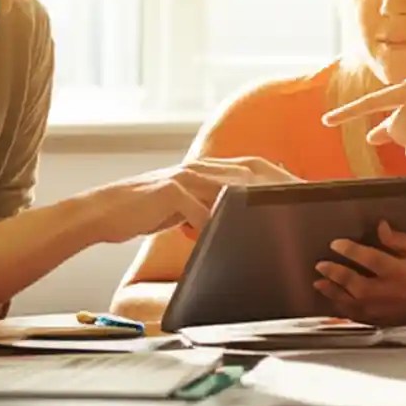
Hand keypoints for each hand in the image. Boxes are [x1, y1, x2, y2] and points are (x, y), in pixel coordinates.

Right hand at [82, 158, 297, 243]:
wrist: (103, 211)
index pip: (252, 167)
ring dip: (250, 205)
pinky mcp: (168, 191)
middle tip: (300, 202)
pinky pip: (197, 208)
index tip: (303, 190)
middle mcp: (199, 168)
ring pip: (226, 187)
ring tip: (272, 220)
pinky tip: (219, 237)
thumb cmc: (145, 212)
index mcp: (206, 169)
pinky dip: (210, 224)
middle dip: (277, 185)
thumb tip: (234, 223)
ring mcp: (184, 176)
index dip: (279, 176)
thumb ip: (208, 208)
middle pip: (249, 171)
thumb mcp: (183, 207)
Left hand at [312, 221, 405, 324]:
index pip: (368, 259)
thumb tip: (380, 227)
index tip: (335, 243)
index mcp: (399, 271)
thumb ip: (398, 239)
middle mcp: (390, 292)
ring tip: (319, 285)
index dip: (348, 250)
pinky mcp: (388, 321)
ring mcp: (387, 310)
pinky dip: (345, 311)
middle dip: (334, 274)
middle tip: (320, 265)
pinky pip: (361, 318)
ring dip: (333, 294)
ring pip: (353, 304)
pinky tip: (337, 304)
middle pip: (354, 284)